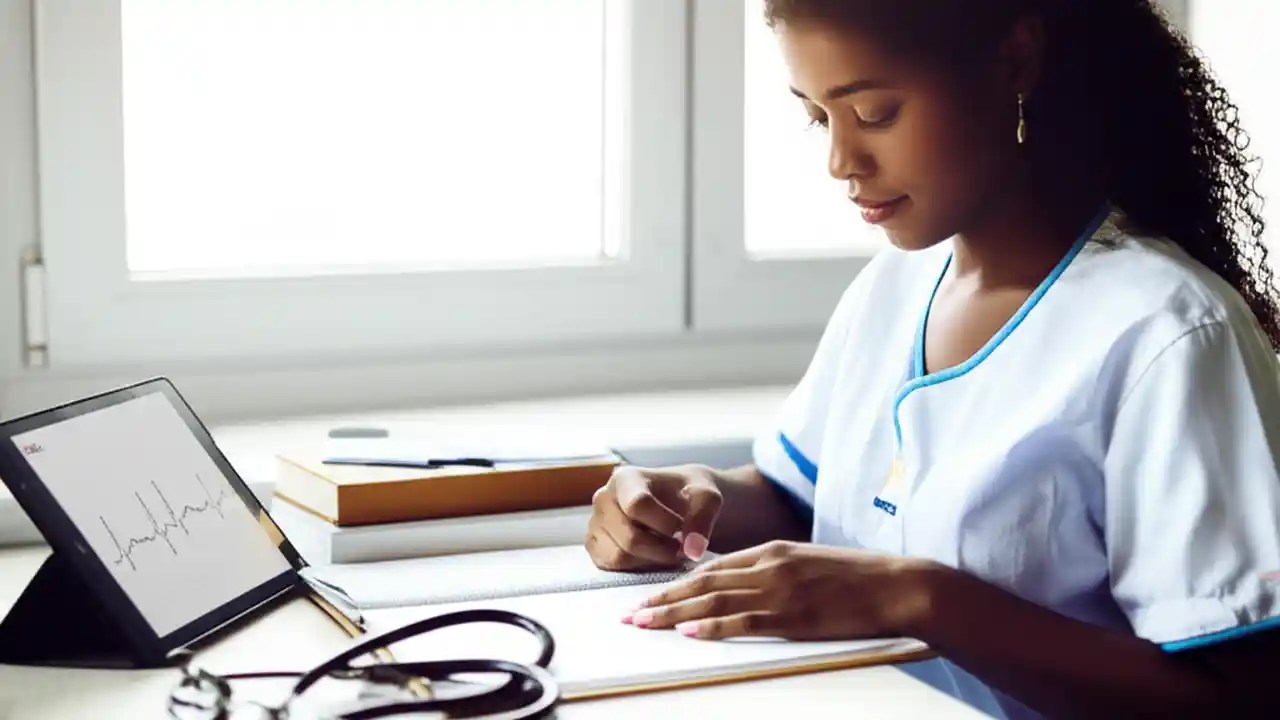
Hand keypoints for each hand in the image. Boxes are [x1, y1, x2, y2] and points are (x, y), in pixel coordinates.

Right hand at [586, 464, 723, 570]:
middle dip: (662, 550)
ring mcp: (595, 524)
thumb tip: (693, 550)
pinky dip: (637, 568)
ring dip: (651, 560)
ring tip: (670, 550)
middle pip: (629, 537)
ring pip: (619, 556)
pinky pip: (611, 567)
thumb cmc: (692, 495)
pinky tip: (654, 557)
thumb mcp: (708, 497)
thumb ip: (703, 517)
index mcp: (625, 478)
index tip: (684, 529)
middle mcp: (603, 498)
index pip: (638, 506)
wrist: (683, 504)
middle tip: (681, 547)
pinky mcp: (596, 546)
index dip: (666, 525)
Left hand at [622, 540, 936, 639]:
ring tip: (645, 623)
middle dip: (662, 598)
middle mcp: (769, 566)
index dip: (678, 582)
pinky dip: (713, 628)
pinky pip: (744, 622)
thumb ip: (772, 568)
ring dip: (674, 613)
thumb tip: (740, 583)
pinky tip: (689, 632)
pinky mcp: (793, 616)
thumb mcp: (807, 560)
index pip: (712, 567)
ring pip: (714, 601)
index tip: (651, 594)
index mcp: (772, 550)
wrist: (893, 585)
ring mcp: (779, 591)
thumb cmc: (856, 576)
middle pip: (703, 583)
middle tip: (631, 612)